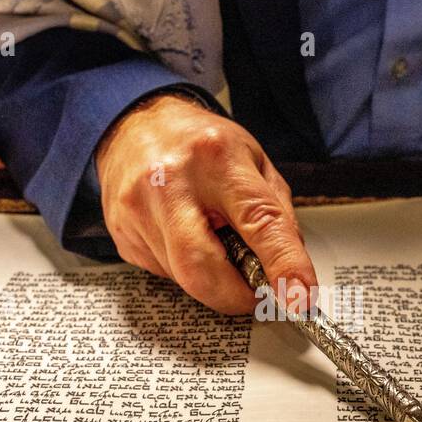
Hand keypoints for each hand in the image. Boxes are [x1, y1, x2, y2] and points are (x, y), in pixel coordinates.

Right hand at [95, 92, 316, 315]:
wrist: (137, 124)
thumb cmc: (201, 145)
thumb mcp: (254, 161)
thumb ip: (277, 216)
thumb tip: (290, 274)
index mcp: (216, 158)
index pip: (258, 223)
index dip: (283, 266)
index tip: (299, 297)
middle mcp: (169, 184)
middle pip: (202, 269)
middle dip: (236, 296)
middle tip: (257, 295)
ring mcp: (137, 212)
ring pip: (184, 279)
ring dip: (212, 278)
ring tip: (217, 243)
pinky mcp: (122, 236)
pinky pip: (165, 274)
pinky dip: (186, 270)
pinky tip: (187, 239)